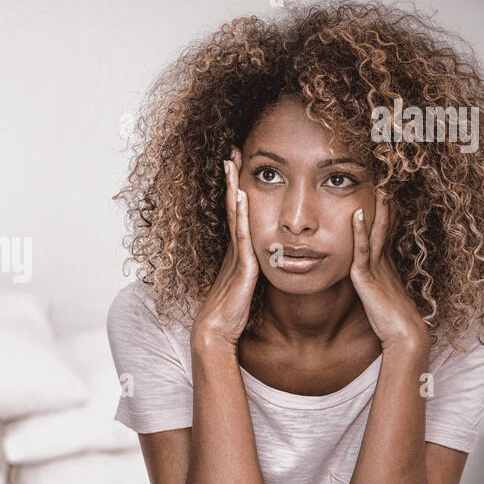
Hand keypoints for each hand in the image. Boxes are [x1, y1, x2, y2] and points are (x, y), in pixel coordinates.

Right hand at [192, 150, 258, 352]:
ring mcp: (235, 255)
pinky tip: (242, 195)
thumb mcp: (247, 287)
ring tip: (231, 162)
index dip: (236, 189)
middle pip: (233, 205)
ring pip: (235, 214)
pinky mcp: (241, 266)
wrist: (216, 332)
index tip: (236, 166)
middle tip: (231, 151)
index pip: (237, 213)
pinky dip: (242, 213)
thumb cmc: (231, 314)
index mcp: (237, 252)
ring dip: (233, 187)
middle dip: (232, 179)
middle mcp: (234, 248)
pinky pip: (242, 235)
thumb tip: (266, 263)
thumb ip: (254, 272)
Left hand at [350, 193, 428, 351]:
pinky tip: (357, 214)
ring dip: (377, 207)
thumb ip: (371, 280)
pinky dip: (360, 231)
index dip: (385, 209)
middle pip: (385, 223)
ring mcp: (378, 266)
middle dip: (385, 201)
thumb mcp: (379, 293)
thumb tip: (360, 274)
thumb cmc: (391, 319)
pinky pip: (363, 249)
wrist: (404, 335)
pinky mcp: (368, 276)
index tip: (384, 187)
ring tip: (377, 183)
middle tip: (385, 175)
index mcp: (386, 262)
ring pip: (376, 230)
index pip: (384, 229)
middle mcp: (384, 259)